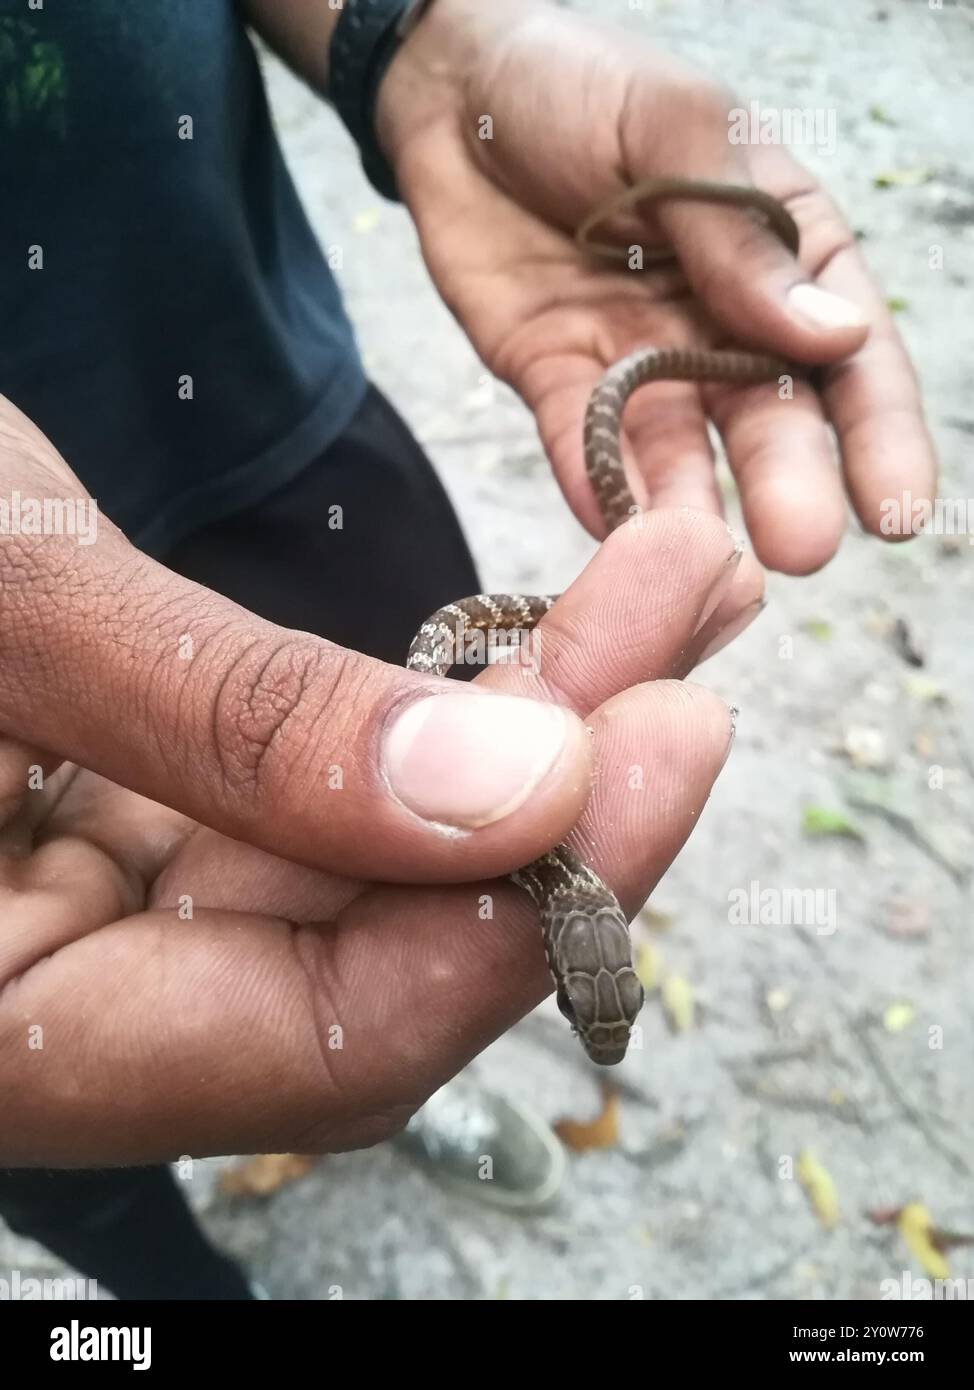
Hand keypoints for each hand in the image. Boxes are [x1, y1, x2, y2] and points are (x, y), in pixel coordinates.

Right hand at [0, 496, 747, 1162]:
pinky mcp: (159, 820)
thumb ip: (238, 726)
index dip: (508, 919)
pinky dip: (449, 708)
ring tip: (672, 589)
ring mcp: (125, 915)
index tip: (657, 746)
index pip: (317, 1050)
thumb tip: (517, 796)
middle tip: (689, 640)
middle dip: (560, 794)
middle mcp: (77, 1009)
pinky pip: (337, 794)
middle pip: (384, 955)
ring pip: (381, 869)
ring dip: (538, 730)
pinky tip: (569, 620)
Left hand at [378, 0, 935, 573]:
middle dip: (788, 486)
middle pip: (769, 418)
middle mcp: (722, 323)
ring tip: (704, 562)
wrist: (453, 90)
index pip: (849, 353)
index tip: (896, 512)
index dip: (878, 435)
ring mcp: (640, 360)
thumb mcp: (676, 130)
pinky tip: (613, 526)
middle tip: (799, 549)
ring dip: (693, 508)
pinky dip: (596, 483)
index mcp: (782, 253)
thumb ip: (740, 239)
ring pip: (677, 449)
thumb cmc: (584, 85)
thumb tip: (834, 333)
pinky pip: (582, 442)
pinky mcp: (558, 381)